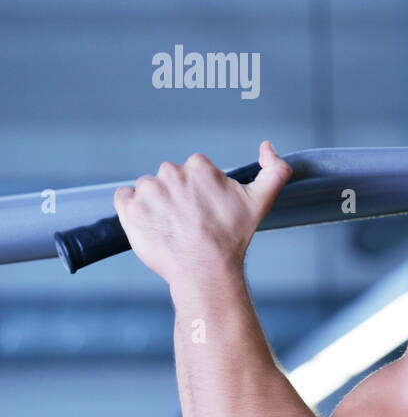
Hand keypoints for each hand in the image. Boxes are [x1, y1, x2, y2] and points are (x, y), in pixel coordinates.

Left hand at [114, 141, 292, 284]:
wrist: (205, 269)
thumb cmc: (231, 238)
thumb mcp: (261, 201)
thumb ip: (274, 170)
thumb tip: (267, 146)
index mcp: (198, 167)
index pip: (192, 171)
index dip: (199, 191)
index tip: (204, 208)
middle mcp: (170, 173)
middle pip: (169, 178)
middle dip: (177, 196)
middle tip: (189, 220)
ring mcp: (148, 191)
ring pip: (148, 189)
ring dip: (156, 203)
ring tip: (171, 226)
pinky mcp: (129, 209)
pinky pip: (124, 198)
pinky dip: (133, 208)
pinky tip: (151, 223)